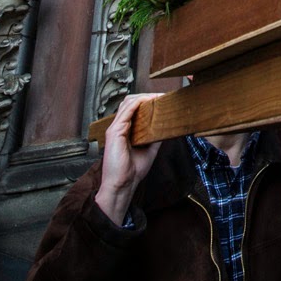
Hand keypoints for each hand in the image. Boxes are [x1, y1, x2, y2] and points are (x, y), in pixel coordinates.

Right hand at [93, 93, 162, 225]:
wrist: (122, 185)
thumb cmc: (132, 171)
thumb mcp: (149, 149)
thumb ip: (155, 136)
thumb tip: (166, 126)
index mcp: (124, 131)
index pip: (133, 109)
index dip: (146, 101)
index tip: (161, 100)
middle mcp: (118, 128)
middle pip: (129, 102)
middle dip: (145, 96)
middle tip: (161, 96)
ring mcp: (115, 128)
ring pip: (127, 103)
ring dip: (144, 97)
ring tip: (158, 96)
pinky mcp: (114, 132)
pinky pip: (126, 110)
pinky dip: (138, 102)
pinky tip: (149, 101)